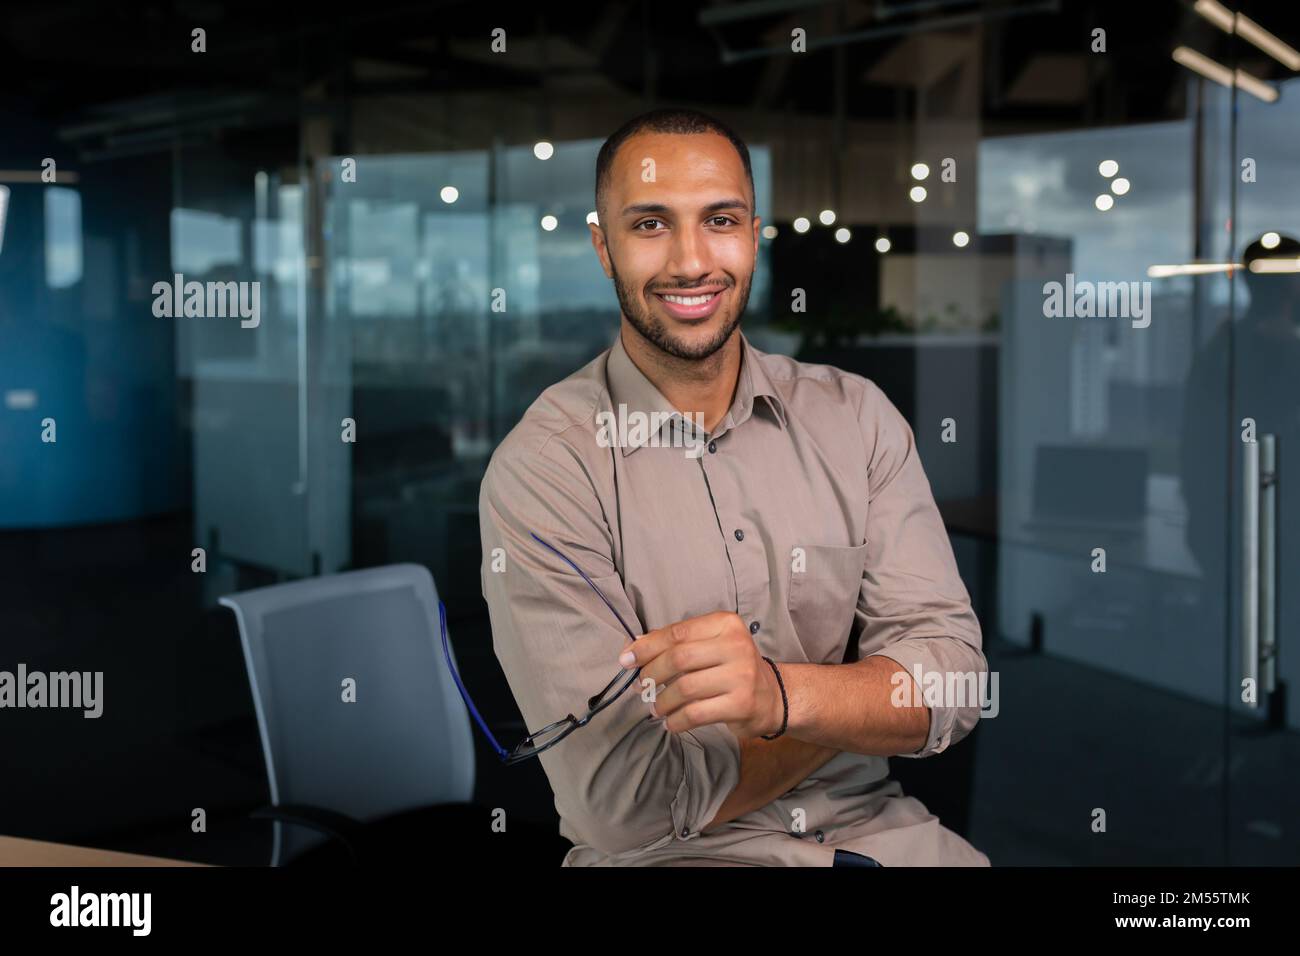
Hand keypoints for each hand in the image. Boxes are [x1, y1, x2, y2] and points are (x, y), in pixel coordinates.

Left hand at [617, 611, 782, 738]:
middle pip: (678, 659)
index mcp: (726, 624)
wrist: (771, 697)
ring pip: (684, 688)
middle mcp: (736, 645)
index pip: (677, 633)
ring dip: (661, 701)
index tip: (626, 660)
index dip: (646, 647)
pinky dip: (675, 720)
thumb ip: (675, 643)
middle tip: (641, 687)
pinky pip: (695, 713)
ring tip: (655, 707)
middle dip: (651, 674)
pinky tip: (670, 722)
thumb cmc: (731, 668)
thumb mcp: (709, 645)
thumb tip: (632, 648)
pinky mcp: (741, 704)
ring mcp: (741, 675)